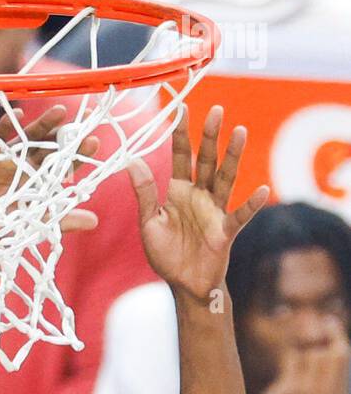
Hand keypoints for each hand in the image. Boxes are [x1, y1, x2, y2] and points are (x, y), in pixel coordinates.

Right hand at [0, 107, 99, 240]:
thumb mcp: (31, 226)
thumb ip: (62, 221)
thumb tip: (95, 221)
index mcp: (38, 183)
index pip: (64, 166)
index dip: (79, 155)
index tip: (95, 143)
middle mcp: (25, 166)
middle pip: (50, 147)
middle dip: (66, 137)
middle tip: (83, 126)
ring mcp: (6, 157)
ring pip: (28, 136)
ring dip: (44, 124)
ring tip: (60, 112)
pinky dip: (7, 122)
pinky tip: (20, 112)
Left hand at [127, 105, 269, 302]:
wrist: (184, 285)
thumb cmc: (166, 255)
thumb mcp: (148, 223)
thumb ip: (144, 193)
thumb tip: (131, 160)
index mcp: (178, 191)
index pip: (180, 156)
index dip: (181, 134)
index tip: (181, 108)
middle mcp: (199, 195)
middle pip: (206, 160)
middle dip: (210, 136)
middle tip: (216, 110)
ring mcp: (214, 211)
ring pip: (225, 178)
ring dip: (233, 157)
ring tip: (240, 132)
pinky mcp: (225, 231)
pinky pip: (240, 215)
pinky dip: (251, 204)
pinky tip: (263, 190)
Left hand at [251, 319, 350, 393]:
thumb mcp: (313, 384)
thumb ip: (321, 357)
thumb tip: (327, 321)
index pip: (342, 355)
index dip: (335, 334)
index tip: (327, 321)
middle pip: (327, 352)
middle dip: (315, 348)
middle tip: (303, 357)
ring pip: (310, 354)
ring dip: (300, 358)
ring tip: (294, 378)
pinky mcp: (293, 392)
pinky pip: (293, 359)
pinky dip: (289, 362)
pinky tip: (284, 382)